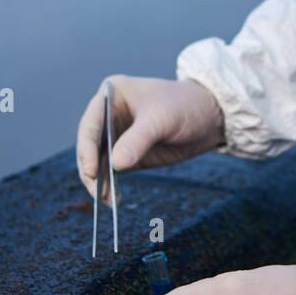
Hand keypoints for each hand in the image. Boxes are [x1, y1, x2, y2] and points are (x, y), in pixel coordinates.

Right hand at [75, 76, 224, 197]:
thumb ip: (137, 140)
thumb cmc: (184, 106)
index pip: (90, 124)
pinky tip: (113, 199)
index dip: (87, 148)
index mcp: (111, 94)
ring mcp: (117, 135)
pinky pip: (112, 171)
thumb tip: (116, 165)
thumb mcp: (161, 120)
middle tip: (96, 191)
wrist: (208, 117)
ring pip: (98, 161)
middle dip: (91, 169)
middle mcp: (109, 114)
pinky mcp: (127, 153)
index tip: (91, 171)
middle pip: (89, 145)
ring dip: (99, 182)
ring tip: (105, 200)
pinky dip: (109, 185)